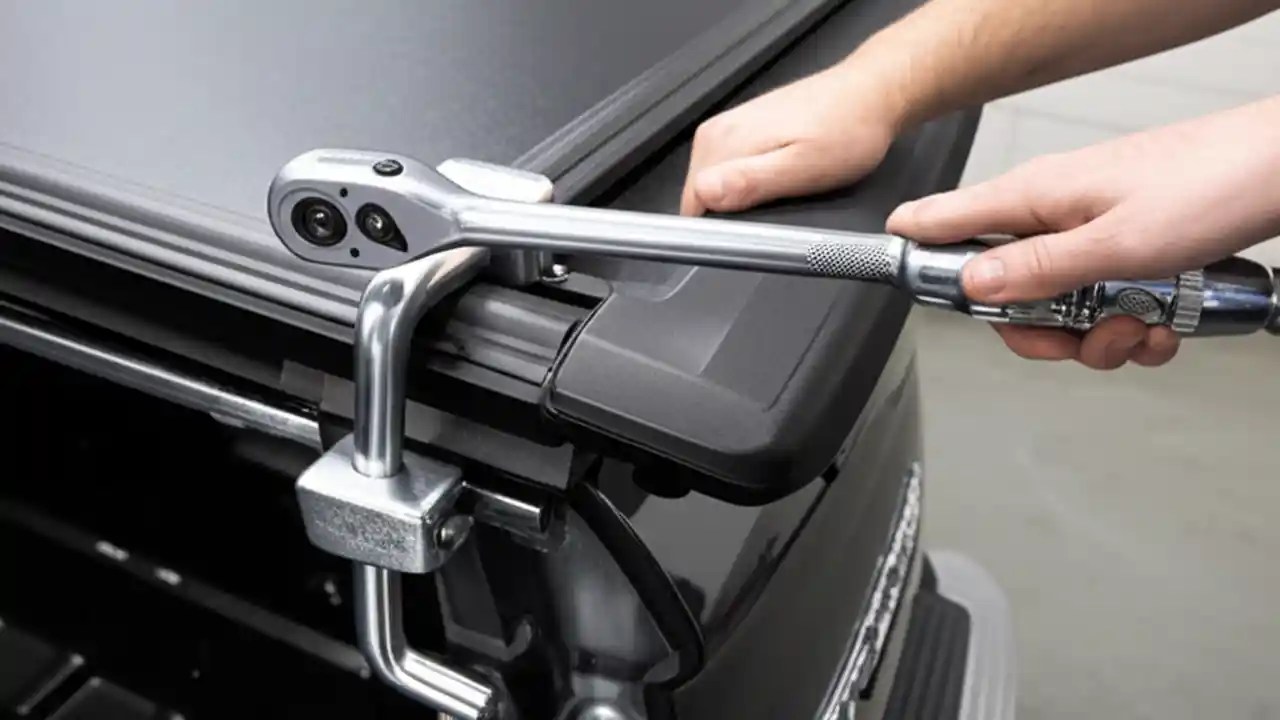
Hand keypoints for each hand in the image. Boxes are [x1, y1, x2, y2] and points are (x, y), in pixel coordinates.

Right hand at [680, 63, 903, 215]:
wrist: (872, 93)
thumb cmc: (849, 130)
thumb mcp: (804, 167)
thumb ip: (751, 182)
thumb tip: (704, 194)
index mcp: (725, 141)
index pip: (691, 204)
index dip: (716, 231)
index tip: (750, 236)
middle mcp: (719, 130)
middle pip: (700, 195)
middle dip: (729, 215)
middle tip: (776, 215)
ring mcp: (732, 126)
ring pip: (714, 184)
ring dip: (741, 199)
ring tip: (782, 196)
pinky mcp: (746, 127)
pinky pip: (731, 169)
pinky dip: (749, 183)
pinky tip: (780, 181)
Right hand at [887, 95, 1279, 369]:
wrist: (1279, 173)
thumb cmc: (1210, 185)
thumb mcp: (1116, 243)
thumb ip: (1037, 269)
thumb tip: (972, 285)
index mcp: (1033, 197)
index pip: (940, 220)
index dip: (913, 254)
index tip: (905, 288)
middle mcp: (1052, 213)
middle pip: (1001, 293)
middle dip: (1040, 333)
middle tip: (1073, 336)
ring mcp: (1086, 234)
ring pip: (1055, 310)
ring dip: (1096, 337)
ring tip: (1137, 326)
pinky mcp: (1121, 251)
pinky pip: (1098, 308)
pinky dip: (1129, 329)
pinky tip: (1158, 323)